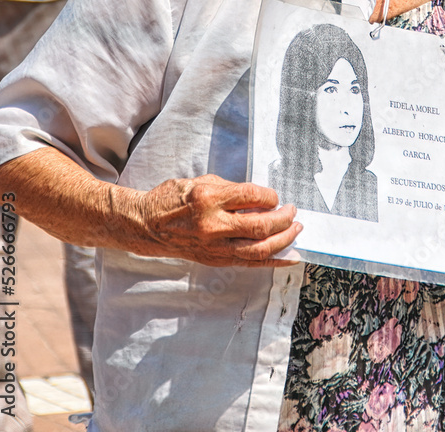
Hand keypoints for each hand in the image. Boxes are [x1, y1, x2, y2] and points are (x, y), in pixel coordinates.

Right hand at [137, 174, 301, 267]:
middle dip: (283, 219)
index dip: (270, 196)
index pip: (251, 196)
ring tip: (296, 230)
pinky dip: (273, 261)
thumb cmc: (173, 199)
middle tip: (293, 212)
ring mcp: (214, 246)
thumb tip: (260, 198)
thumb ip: (232, 190)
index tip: (276, 196)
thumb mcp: (202, 182)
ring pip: (258, 249)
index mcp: (208, 198)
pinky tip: (289, 256)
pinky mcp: (215, 260)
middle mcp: (213, 224)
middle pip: (260, 226)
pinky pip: (250, 263)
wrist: (147, 225)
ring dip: (283, 240)